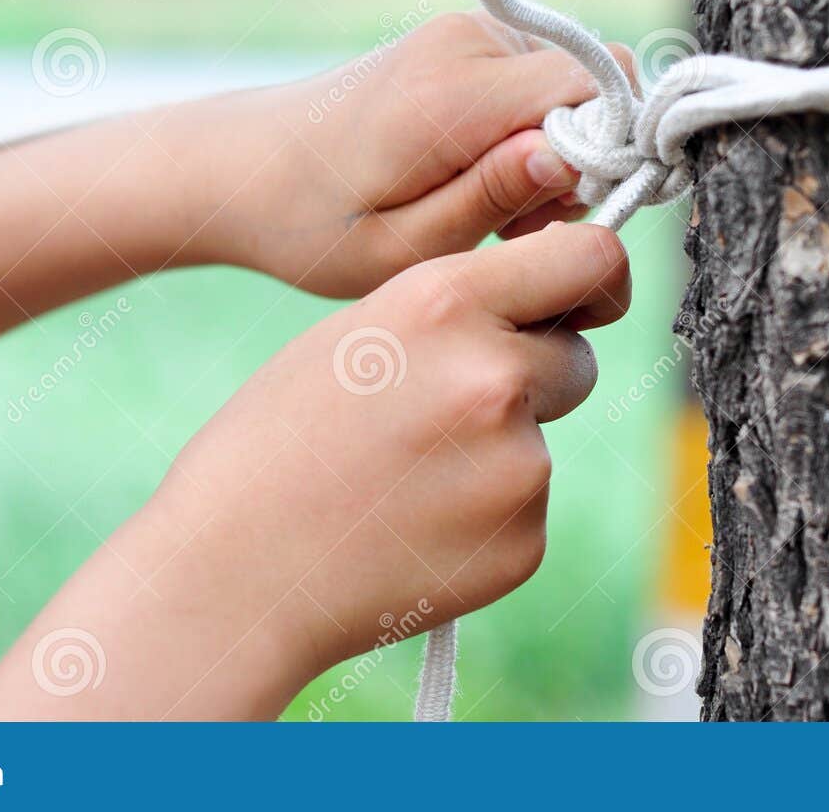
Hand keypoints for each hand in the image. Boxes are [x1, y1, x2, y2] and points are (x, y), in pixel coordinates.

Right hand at [0, 222, 630, 718]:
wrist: (232, 572)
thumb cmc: (275, 444)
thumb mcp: (357, 333)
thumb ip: (456, 310)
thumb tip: (548, 304)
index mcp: (445, 302)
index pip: (590, 255)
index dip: (597, 275)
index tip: (588, 297)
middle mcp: (494, 375)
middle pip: (576, 358)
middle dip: (535, 376)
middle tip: (446, 411)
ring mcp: (517, 465)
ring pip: (542, 437)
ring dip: (498, 449)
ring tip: (403, 479)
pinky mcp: (523, 540)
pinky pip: (526, 508)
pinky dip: (484, 517)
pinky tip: (410, 528)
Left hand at [167, 11, 634, 295]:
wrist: (242, 167)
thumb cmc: (311, 223)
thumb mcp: (398, 247)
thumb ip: (491, 199)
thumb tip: (575, 155)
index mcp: (449, 93)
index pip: (593, 87)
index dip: (611, 152)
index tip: (572, 217)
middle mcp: (465, 42)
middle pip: (594, 81)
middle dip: (588, 158)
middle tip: (526, 226)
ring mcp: (465, 33)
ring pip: (576, 82)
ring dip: (561, 151)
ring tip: (495, 213)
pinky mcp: (465, 41)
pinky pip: (542, 79)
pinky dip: (536, 133)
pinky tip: (485, 183)